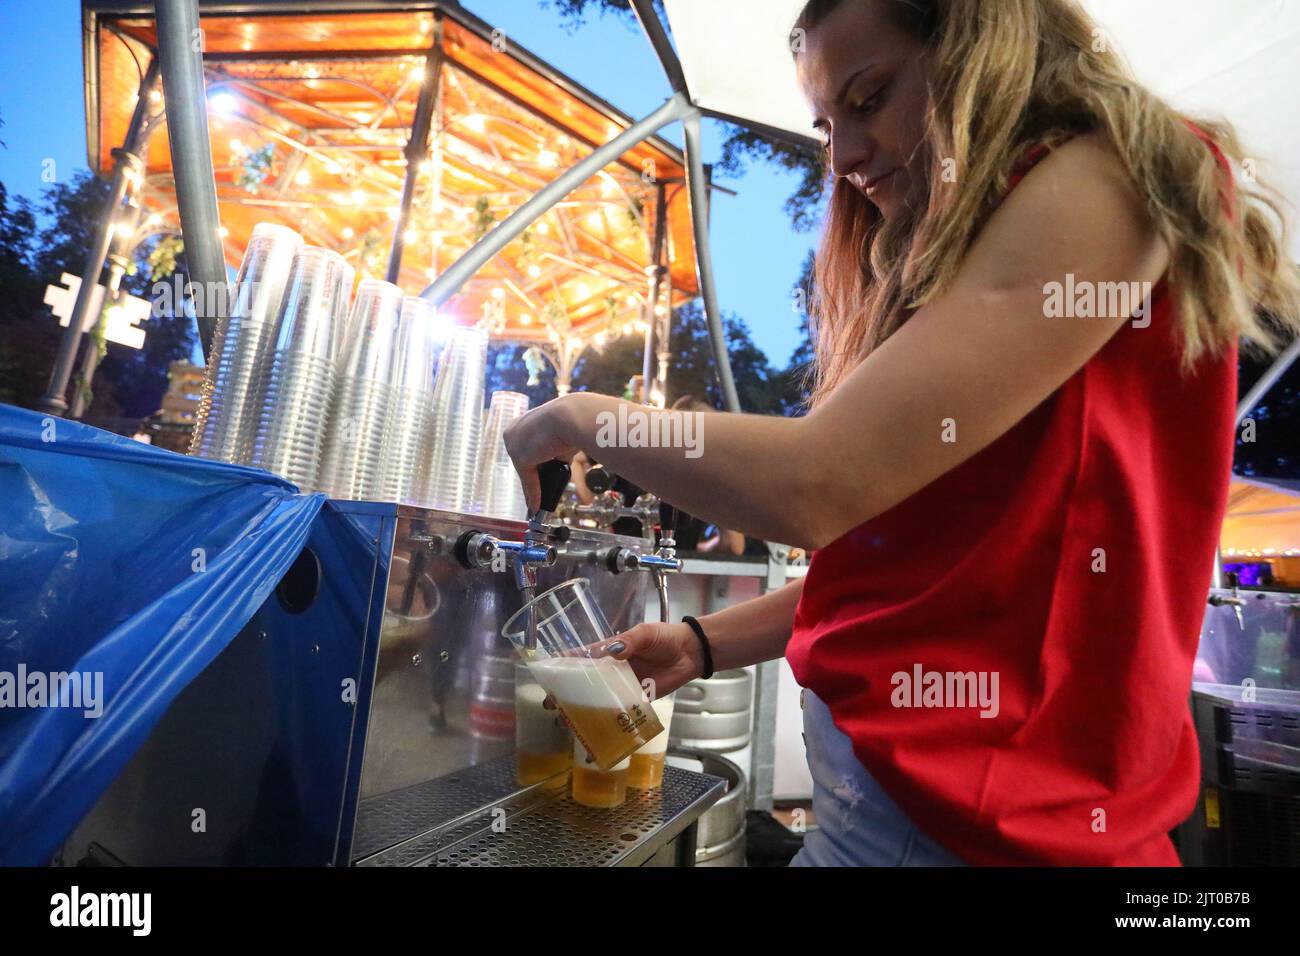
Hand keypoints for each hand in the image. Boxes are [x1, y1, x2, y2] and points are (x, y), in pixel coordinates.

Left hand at [502, 394, 586, 511]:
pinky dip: (534, 494)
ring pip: (524, 473)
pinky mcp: (521, 458)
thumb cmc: (573, 421)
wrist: (573, 417)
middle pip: (522, 462)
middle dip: (531, 479)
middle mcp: (512, 432)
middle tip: (537, 495)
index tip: (538, 477)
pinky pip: (528, 480)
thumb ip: (554, 452)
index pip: (525, 449)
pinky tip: (537, 506)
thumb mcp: (560, 437)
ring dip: (532, 490)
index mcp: (521, 423)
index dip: (534, 465)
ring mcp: (514, 445)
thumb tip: (558, 464)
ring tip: (536, 505)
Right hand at [541, 622, 705, 726]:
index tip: (546, 677)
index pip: (581, 658)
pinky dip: (608, 724)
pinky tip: (596, 735)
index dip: (563, 667)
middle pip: (584, 684)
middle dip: (567, 695)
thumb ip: (628, 641)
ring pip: (598, 701)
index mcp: (609, 651)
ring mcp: (623, 687)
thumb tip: (612, 652)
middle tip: (552, 706)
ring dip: (583, 711)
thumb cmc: (665, 637)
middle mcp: (612, 671)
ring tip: (567, 722)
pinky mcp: (637, 700)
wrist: (690, 652)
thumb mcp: (645, 633)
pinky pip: (619, 713)